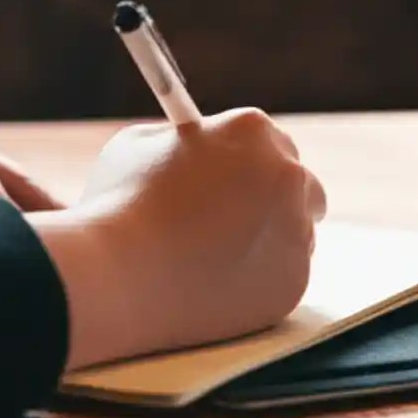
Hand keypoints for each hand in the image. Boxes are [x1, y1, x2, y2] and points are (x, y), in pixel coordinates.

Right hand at [32, 108, 326, 368]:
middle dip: (272, 197)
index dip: (247, 160)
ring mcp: (296, 228)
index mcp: (252, 131)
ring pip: (297, 232)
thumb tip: (193, 147)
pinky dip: (262, 281)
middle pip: (299, 183)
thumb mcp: (138, 147)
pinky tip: (222, 285)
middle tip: (241, 216)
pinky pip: (287, 275)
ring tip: (220, 257)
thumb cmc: (119, 206)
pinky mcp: (294, 279)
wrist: (118, 278)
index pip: (267, 139)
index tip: (234, 176)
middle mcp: (287, 174)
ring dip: (270, 239)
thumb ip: (180, 142)